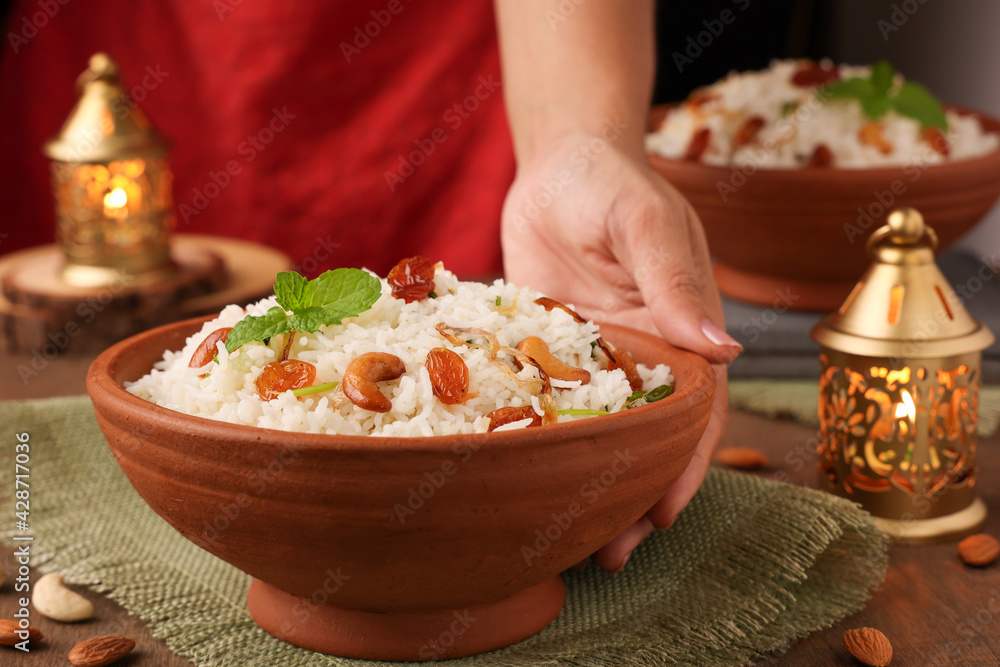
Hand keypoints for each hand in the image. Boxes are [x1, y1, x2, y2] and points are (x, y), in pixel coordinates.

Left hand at [500, 133, 740, 571]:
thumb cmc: (614, 182)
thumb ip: (675, 282)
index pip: (692, 412)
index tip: (661, 514)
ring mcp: (589, 358)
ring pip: (593, 431)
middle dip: (631, 494)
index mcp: (679, 332)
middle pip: (643, 436)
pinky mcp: (544, 350)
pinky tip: (518, 477)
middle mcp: (639, 354)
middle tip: (609, 554)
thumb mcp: (647, 223)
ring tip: (563, 538)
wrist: (558, 161)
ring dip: (585, 481)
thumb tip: (725, 351)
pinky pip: (541, 402)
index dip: (682, 465)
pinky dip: (539, 441)